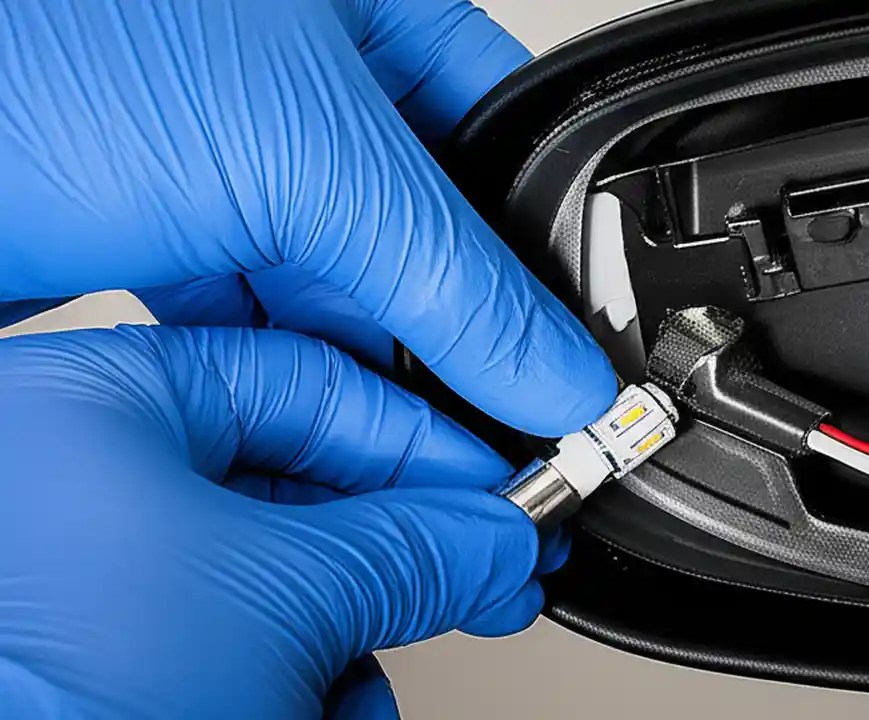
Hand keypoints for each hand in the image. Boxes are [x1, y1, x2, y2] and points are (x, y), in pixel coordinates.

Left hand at [0, 0, 615, 433]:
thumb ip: (450, 276)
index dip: (553, 240)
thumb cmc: (37, 42)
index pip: (506, 138)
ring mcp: (229, 172)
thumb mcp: (302, 156)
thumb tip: (552, 371)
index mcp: (358, 12)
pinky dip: (310, 382)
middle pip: (432, 229)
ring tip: (446, 440)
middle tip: (523, 414)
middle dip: (471, 325)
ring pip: (352, 293)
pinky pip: (270, 329)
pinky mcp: (163, 250)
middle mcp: (299, 89)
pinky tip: (347, 424)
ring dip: (393, 370)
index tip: (582, 344)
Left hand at [0, 326, 561, 718]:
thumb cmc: (48, 695)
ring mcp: (96, 582)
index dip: (420, 439)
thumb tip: (497, 533)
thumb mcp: (277, 596)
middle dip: (396, 556)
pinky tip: (313, 716)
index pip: (307, 382)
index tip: (497, 489)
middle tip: (486, 576)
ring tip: (352, 691)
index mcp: (90, 407)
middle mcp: (83, 483)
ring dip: (347, 641)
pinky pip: (246, 645)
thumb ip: (410, 546)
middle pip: (302, 493)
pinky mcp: (117, 662)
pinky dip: (297, 686)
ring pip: (282, 584)